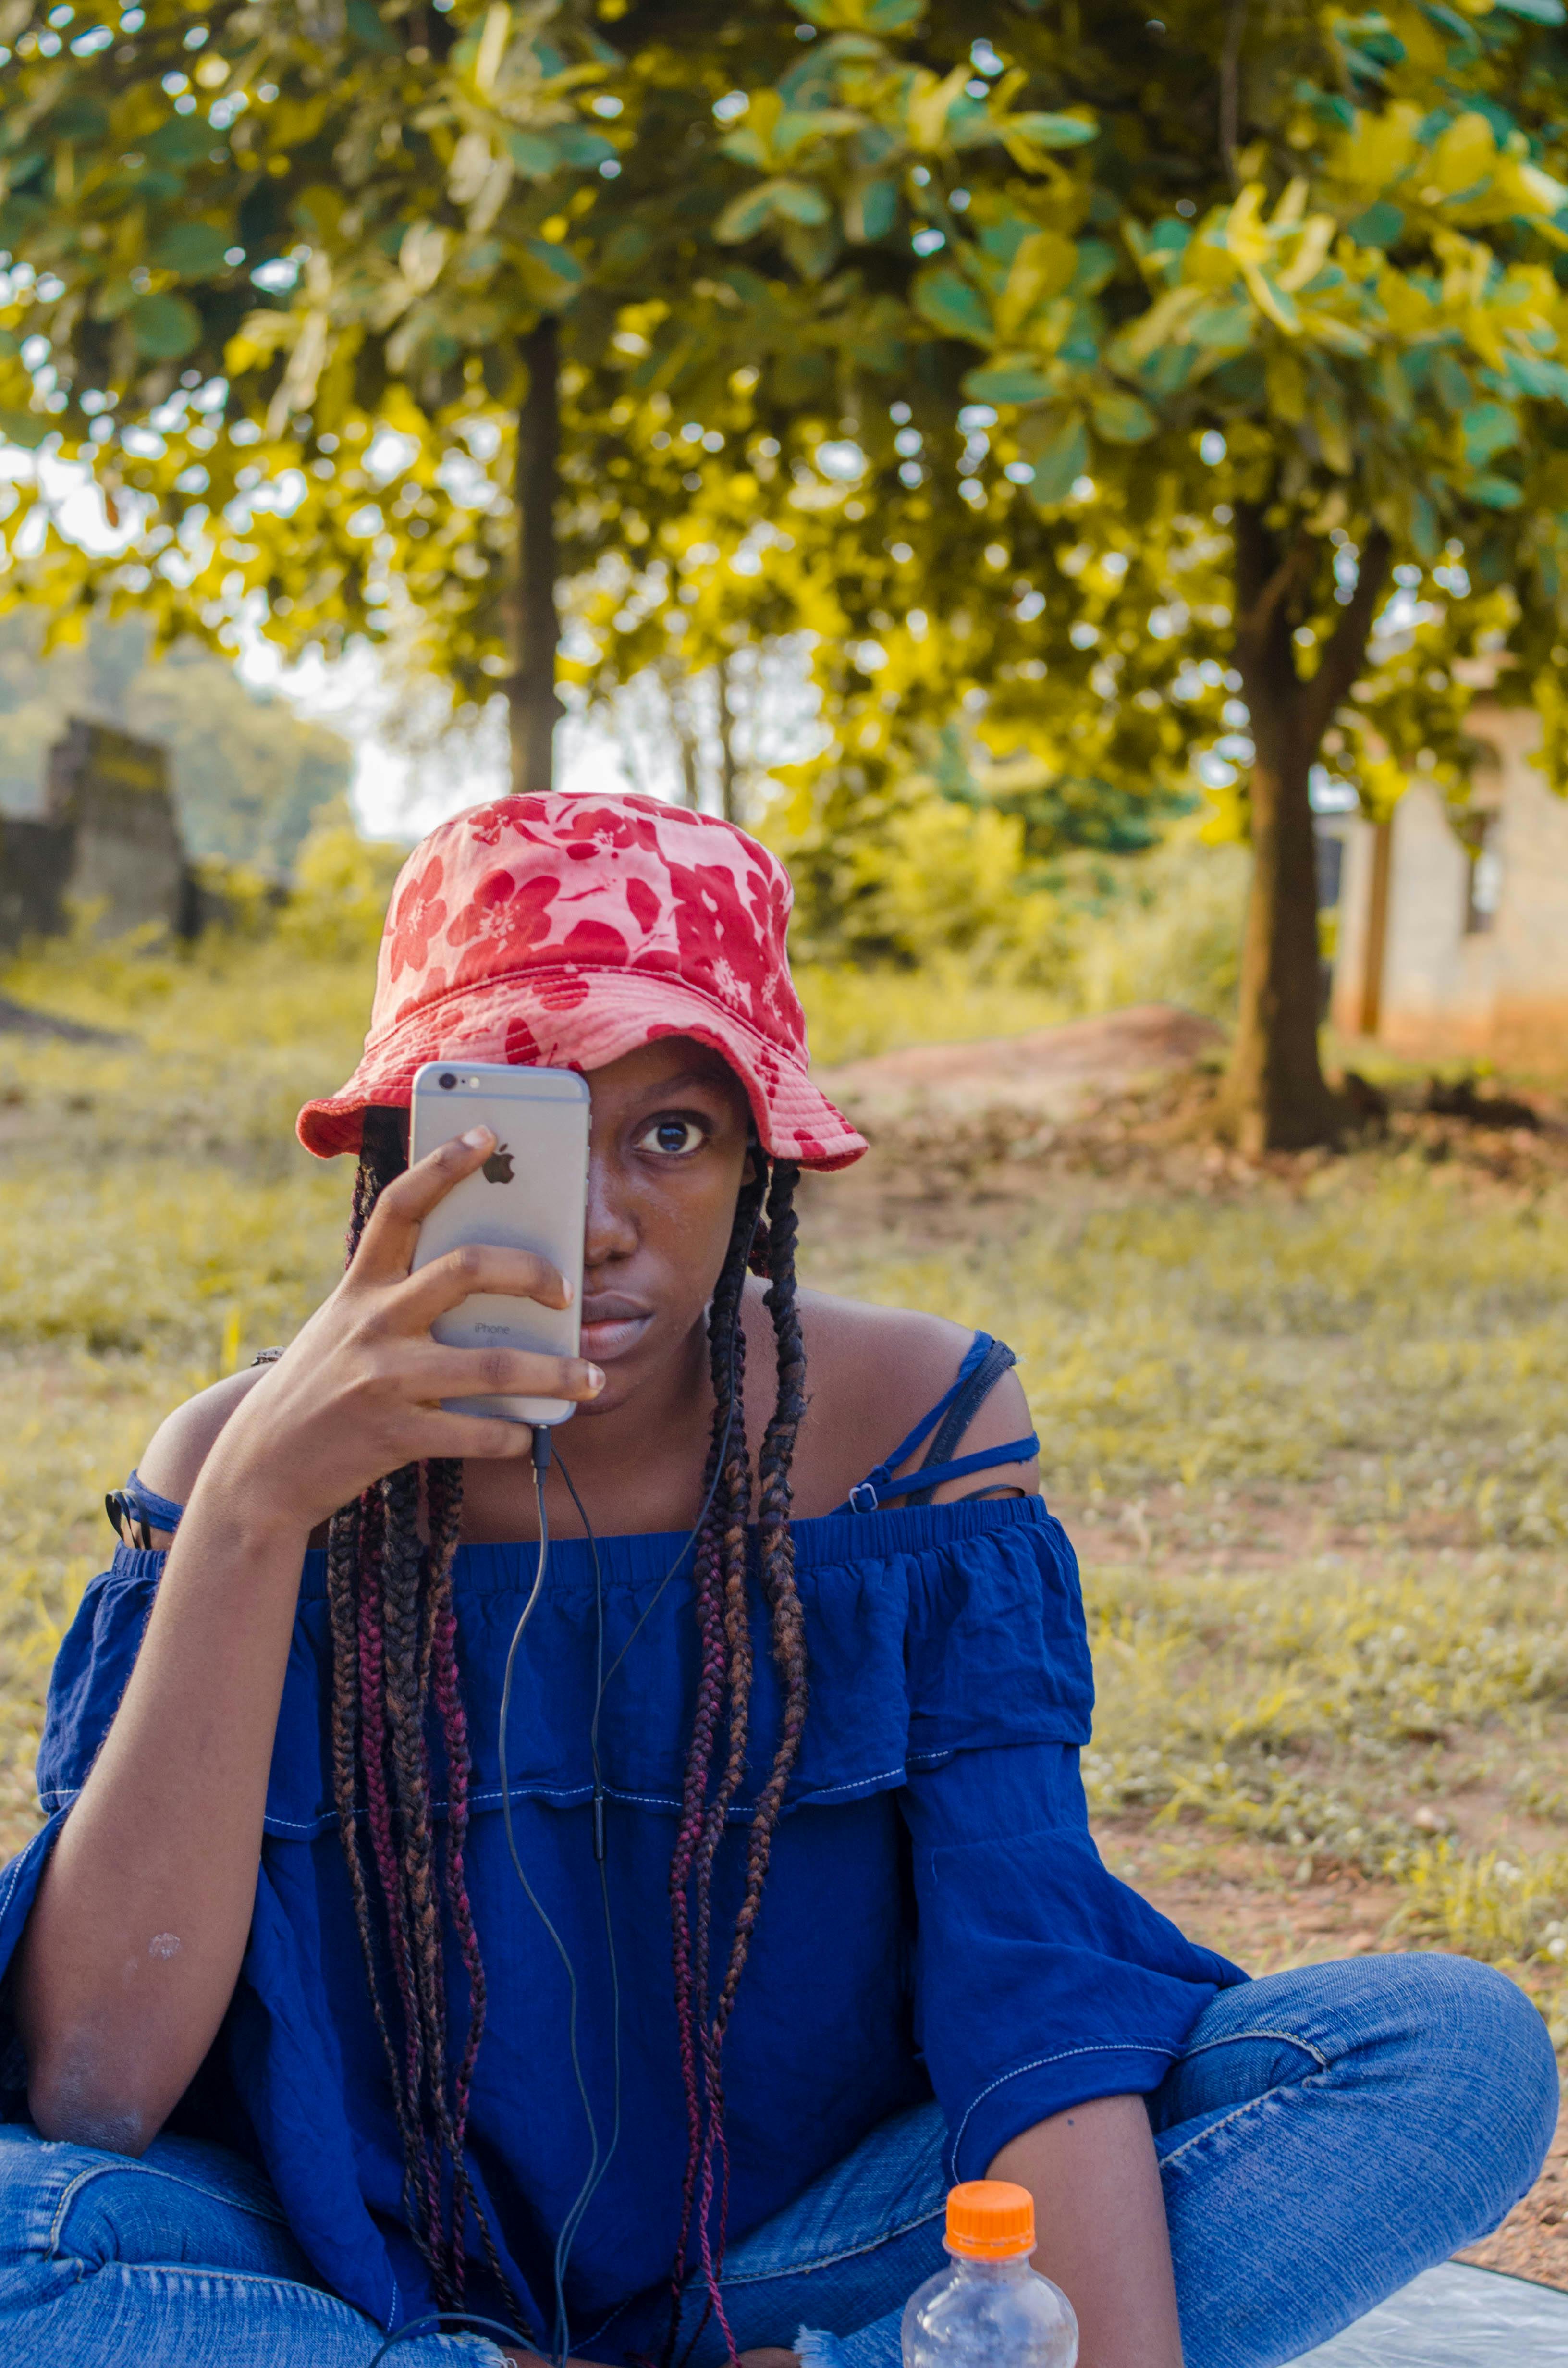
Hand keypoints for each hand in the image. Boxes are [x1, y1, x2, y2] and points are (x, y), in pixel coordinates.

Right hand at [204, 1126, 603, 1531]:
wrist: (259, 1469)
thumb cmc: (320, 1387)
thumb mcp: (345, 1327)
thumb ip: (400, 1300)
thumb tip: (494, 1288)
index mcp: (359, 1286)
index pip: (400, 1206)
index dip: (443, 1165)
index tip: (486, 1133)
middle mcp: (370, 1323)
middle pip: (465, 1271)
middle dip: (531, 1272)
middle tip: (568, 1289)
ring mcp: (381, 1379)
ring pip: (492, 1365)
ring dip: (554, 1373)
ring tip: (592, 1378)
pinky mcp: (392, 1435)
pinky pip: (476, 1432)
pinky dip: (513, 1435)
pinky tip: (528, 1434)